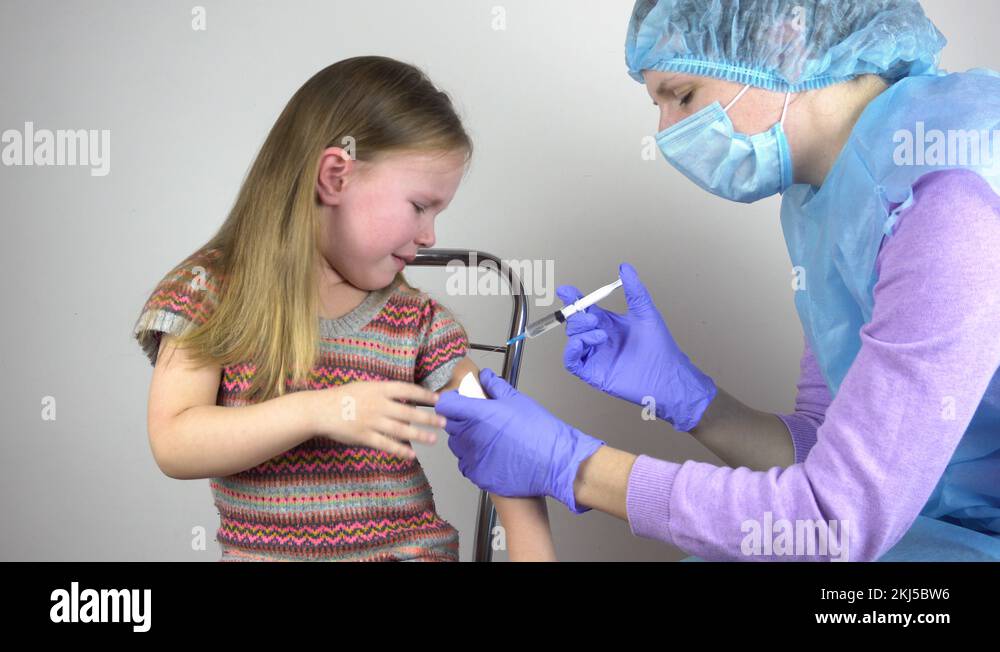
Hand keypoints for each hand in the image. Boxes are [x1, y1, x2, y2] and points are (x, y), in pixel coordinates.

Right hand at [305, 381, 445, 458]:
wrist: (320, 410)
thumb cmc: (344, 397)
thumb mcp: (365, 387)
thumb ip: (384, 393)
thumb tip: (407, 399)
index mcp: (379, 389)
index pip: (407, 390)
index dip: (424, 394)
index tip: (438, 399)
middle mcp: (378, 404)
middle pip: (409, 411)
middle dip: (428, 417)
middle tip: (444, 422)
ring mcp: (372, 421)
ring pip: (401, 429)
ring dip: (419, 435)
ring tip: (433, 439)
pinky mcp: (365, 437)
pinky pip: (386, 444)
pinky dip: (400, 450)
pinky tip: (411, 454)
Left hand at [434, 368, 604, 513]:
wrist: (553, 462)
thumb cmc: (539, 431)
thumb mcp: (518, 401)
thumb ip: (495, 387)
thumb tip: (485, 377)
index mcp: (478, 414)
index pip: (445, 405)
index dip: (452, 401)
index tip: (460, 402)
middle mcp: (470, 435)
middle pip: (450, 424)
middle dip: (461, 419)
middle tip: (480, 419)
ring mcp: (472, 457)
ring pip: (458, 444)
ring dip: (467, 439)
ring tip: (489, 438)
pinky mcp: (477, 474)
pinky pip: (466, 463)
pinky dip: (474, 458)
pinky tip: (492, 454)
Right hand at [558, 262, 716, 431]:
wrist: (666, 374)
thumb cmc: (659, 347)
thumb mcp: (645, 312)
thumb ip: (634, 289)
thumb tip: (625, 268)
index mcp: (609, 323)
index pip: (585, 308)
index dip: (573, 299)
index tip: (566, 290)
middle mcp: (599, 338)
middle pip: (575, 322)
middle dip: (578, 316)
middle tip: (593, 318)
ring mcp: (595, 356)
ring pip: (573, 339)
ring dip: (581, 333)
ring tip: (601, 334)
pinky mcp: (592, 373)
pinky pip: (571, 361)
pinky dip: (571, 351)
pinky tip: (582, 344)